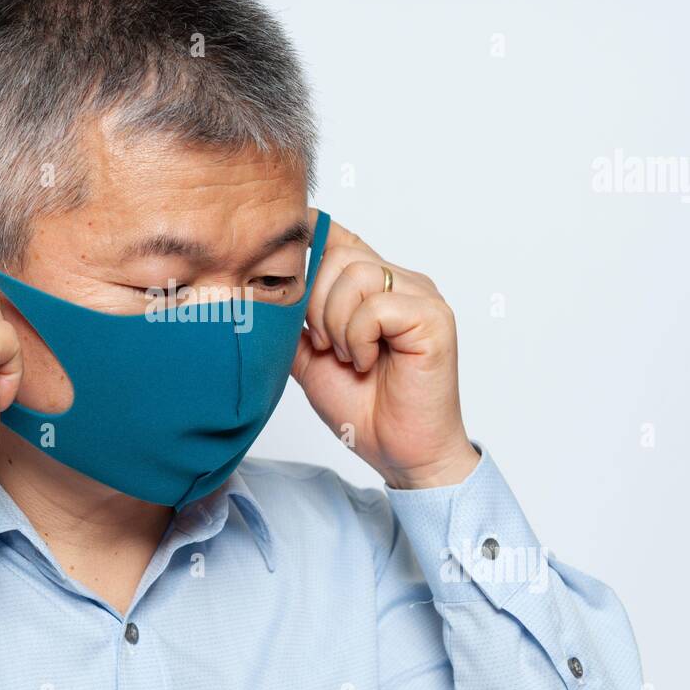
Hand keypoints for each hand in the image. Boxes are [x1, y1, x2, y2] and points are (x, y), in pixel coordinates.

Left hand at [292, 212, 479, 488]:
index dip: (309, 245)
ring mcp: (421, 297)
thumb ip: (291, 321)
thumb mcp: (308, 357)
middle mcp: (402, 282)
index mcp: (376, 285)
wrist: (400, 453)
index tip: (286, 276)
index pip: (338, 237)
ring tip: (348, 357)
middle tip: (324, 346)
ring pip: (357, 275)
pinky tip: (366, 362)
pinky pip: (377, 306)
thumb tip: (255, 290)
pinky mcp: (434, 318)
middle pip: (340, 253)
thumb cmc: (363, 407)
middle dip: (315, 302)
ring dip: (337, 323)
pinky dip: (359, 338)